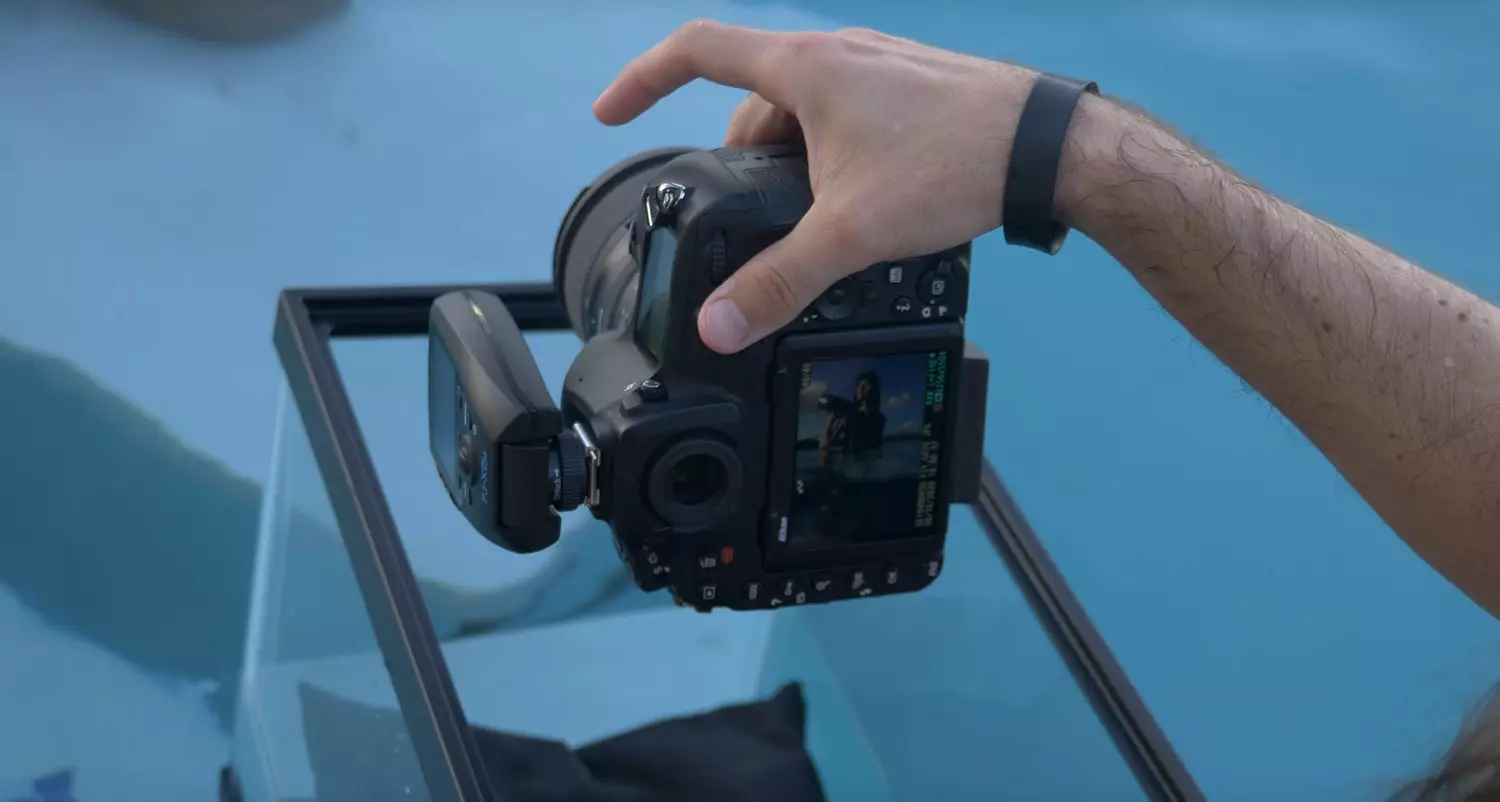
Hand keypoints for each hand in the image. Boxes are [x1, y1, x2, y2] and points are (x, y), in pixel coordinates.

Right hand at [593, 21, 1039, 352]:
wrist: (1050, 150)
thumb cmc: (957, 164)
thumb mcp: (852, 232)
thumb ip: (779, 281)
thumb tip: (719, 323)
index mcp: (806, 67)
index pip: (695, 49)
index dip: (641, 80)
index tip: (611, 113)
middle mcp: (838, 53)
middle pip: (752, 99)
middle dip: (740, 162)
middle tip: (751, 219)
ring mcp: (877, 66)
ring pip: (802, 111)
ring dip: (791, 163)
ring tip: (816, 220)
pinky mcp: (908, 88)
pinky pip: (843, 115)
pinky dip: (830, 155)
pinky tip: (859, 200)